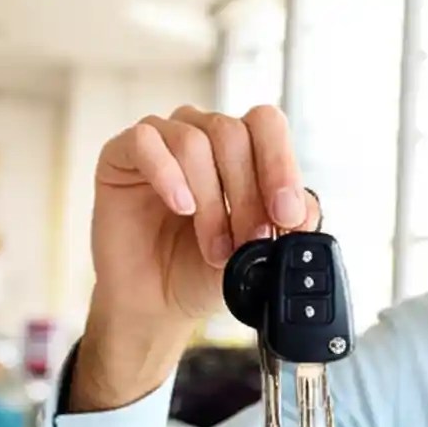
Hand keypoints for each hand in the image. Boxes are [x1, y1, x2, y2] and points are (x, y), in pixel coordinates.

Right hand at [71, 104, 320, 411]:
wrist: (158, 302)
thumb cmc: (204, 270)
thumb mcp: (261, 254)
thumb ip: (290, 226)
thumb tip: (306, 209)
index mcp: (242, 149)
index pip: (267, 124)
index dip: (279, 163)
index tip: (285, 213)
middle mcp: (204, 135)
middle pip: (233, 134)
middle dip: (247, 195)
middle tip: (249, 242)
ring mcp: (163, 140)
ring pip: (194, 142)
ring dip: (210, 202)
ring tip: (215, 248)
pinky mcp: (122, 154)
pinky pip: (145, 141)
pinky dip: (168, 175)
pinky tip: (181, 208)